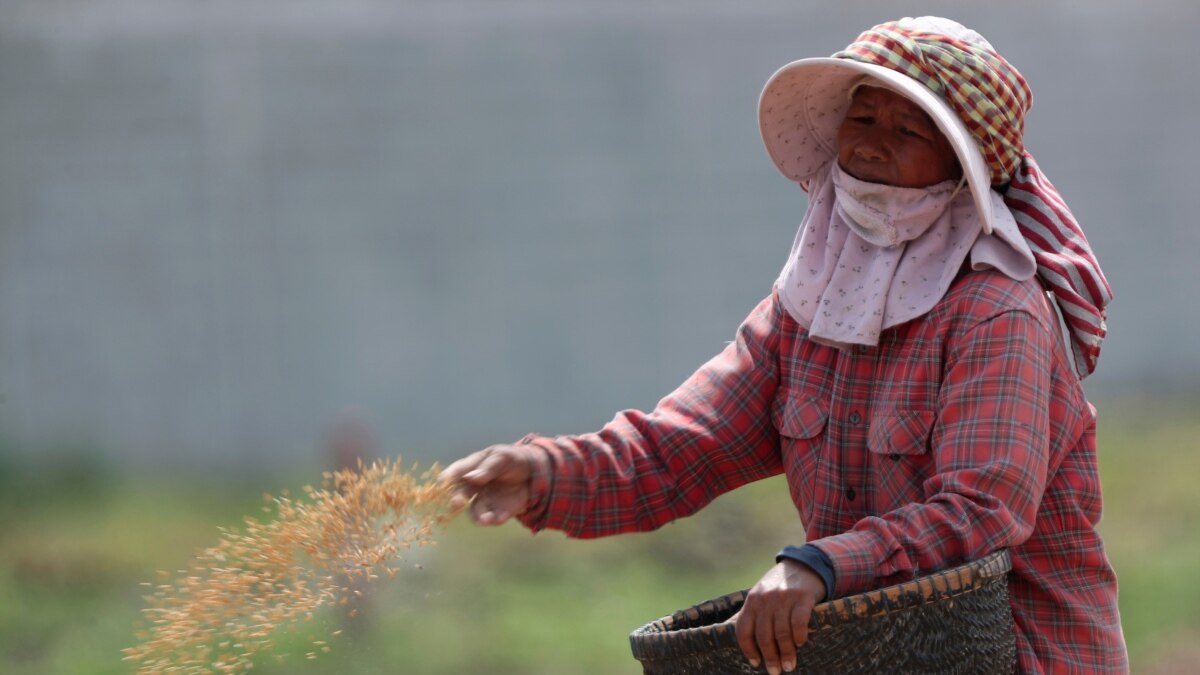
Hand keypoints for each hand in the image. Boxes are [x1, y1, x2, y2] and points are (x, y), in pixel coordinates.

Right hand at [440, 444, 536, 524]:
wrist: (532, 472)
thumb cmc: (511, 460)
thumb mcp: (502, 457)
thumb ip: (488, 467)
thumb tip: (471, 477)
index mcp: (471, 469)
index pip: (455, 473)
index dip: (447, 478)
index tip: (442, 483)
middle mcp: (474, 487)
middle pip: (460, 495)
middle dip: (456, 500)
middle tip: (456, 503)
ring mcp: (485, 501)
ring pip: (475, 512)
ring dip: (477, 517)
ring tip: (485, 519)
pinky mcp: (498, 511)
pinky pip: (494, 518)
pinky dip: (495, 520)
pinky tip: (499, 518)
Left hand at [733, 559, 825, 674]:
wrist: (803, 566)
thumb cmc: (778, 587)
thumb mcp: (760, 596)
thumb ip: (750, 613)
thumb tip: (728, 630)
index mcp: (752, 601)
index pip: (743, 630)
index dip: (748, 649)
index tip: (756, 663)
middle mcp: (765, 599)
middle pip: (763, 635)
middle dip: (770, 657)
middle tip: (776, 671)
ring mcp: (783, 598)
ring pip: (781, 632)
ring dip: (786, 653)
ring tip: (789, 665)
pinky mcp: (802, 597)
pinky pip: (799, 622)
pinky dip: (799, 636)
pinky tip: (800, 644)